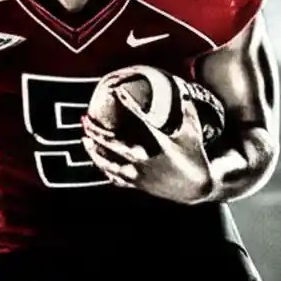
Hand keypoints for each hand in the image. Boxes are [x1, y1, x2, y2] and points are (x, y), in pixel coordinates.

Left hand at [81, 101, 214, 204]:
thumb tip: (183, 91)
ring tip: (84, 139)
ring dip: (94, 151)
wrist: (196, 188)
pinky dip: (105, 170)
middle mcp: (144, 160)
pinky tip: (97, 161)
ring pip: (109, 164)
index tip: (117, 91)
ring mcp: (138, 174)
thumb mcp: (193, 132)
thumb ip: (187, 111)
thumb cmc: (195, 157)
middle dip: (96, 131)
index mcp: (158, 144)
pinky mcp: (137, 185)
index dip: (128, 103)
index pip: (141, 119)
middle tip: (85, 119)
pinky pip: (115, 178)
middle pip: (113, 144)